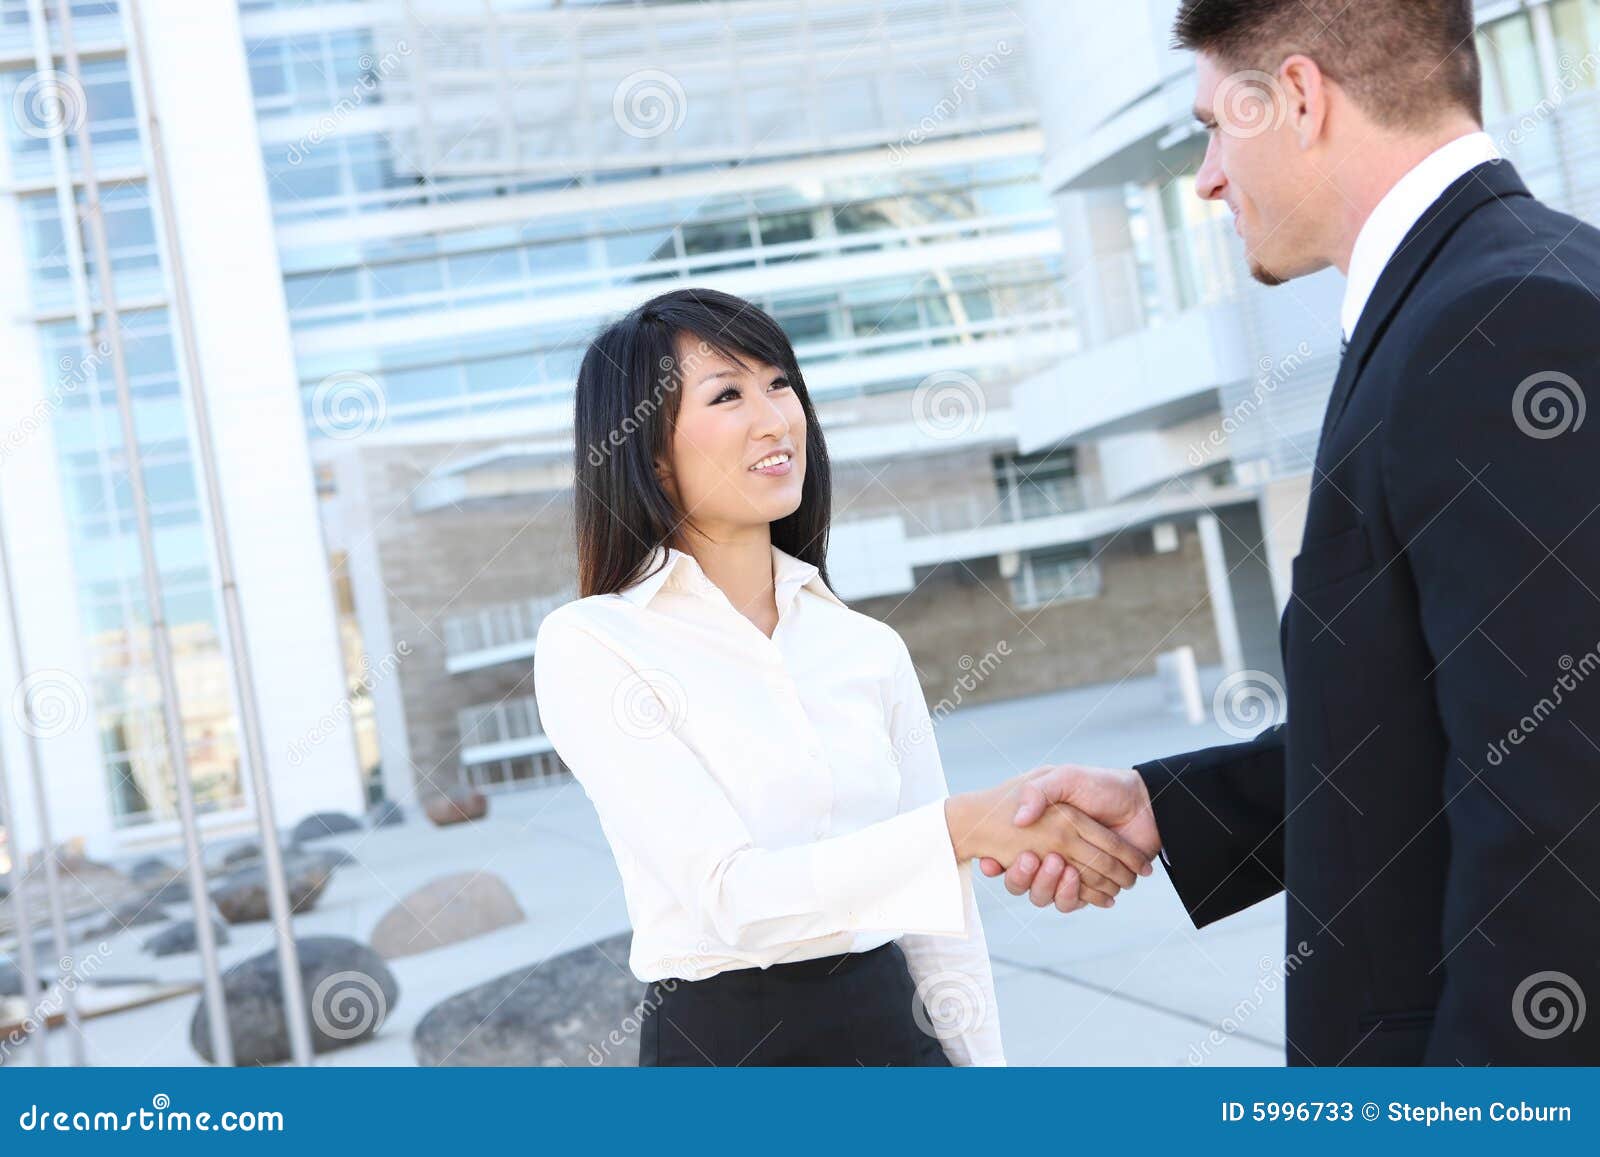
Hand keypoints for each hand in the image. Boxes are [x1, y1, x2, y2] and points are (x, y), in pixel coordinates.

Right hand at [978, 764, 1160, 912]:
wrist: (1142, 803)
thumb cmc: (1101, 786)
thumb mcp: (1064, 777)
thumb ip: (1038, 792)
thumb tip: (1019, 820)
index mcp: (1035, 832)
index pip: (1002, 855)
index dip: (992, 864)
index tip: (990, 862)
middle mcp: (1047, 855)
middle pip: (1020, 883)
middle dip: (1021, 876)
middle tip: (1033, 858)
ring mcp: (1068, 873)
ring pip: (1043, 896)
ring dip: (1049, 885)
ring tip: (1064, 867)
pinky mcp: (1091, 887)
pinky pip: (1073, 902)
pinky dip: (1074, 894)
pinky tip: (1076, 877)